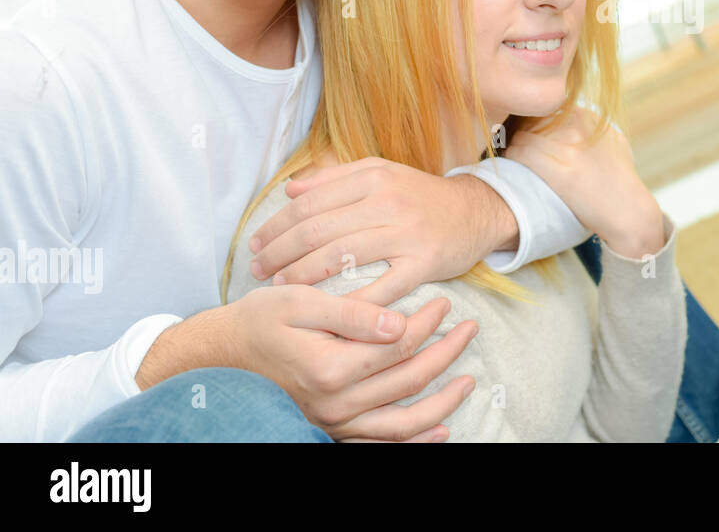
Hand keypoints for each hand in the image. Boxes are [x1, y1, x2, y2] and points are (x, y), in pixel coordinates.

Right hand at [225, 284, 478, 441]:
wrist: (221, 356)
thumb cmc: (261, 320)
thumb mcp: (301, 301)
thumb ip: (353, 313)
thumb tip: (400, 323)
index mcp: (331, 366)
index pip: (399, 344)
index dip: (428, 323)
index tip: (444, 304)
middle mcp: (335, 402)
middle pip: (409, 379)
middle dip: (447, 354)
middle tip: (469, 329)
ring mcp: (333, 421)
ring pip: (403, 422)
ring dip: (443, 402)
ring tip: (468, 381)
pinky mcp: (331, 430)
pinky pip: (381, 444)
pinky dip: (415, 440)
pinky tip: (440, 429)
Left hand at [247, 157, 513, 305]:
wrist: (476, 211)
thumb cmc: (421, 195)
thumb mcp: (381, 172)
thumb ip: (335, 179)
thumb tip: (290, 190)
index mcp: (372, 176)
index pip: (309, 203)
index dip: (276, 225)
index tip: (255, 243)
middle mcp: (386, 201)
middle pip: (318, 229)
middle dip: (279, 252)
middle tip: (257, 270)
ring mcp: (405, 232)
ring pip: (340, 255)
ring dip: (303, 274)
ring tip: (281, 287)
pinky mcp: (423, 262)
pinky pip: (381, 286)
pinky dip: (350, 301)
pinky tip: (327, 311)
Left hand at [505, 109, 663, 257]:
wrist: (628, 211)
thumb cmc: (621, 178)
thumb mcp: (613, 140)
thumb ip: (591, 124)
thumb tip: (569, 112)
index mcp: (589, 117)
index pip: (546, 107)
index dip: (533, 120)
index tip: (529, 131)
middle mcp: (580, 129)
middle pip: (532, 119)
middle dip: (521, 130)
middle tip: (515, 142)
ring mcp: (571, 150)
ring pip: (522, 136)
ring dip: (514, 145)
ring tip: (514, 154)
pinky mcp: (561, 173)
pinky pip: (522, 154)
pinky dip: (513, 157)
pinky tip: (515, 164)